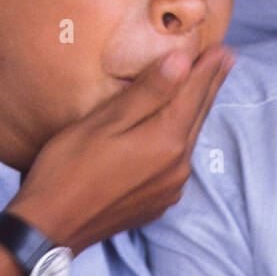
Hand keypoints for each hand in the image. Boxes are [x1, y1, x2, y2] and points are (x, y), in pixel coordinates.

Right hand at [5, 46, 234, 253]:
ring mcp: (170, 187)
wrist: (49, 227)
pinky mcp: (158, 202)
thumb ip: (148, 92)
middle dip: (211, 85)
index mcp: (166, 141)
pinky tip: (177, 130)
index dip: (208, 68)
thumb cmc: (68, 168)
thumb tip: (183, 60)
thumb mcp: (105, 122)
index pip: (194, 93)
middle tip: (227, 59)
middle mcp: (177, 166)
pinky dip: (182, 137)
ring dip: (198, 110)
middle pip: (198, 115)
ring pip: (190, 138)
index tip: (225, 48)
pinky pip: (179, 161)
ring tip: (206, 87)